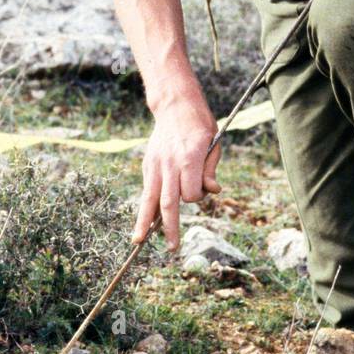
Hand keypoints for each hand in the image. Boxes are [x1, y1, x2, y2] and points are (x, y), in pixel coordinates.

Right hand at [131, 93, 220, 250]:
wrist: (176, 105)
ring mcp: (156, 164)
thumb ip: (211, 170)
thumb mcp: (214, 143)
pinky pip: (147, 190)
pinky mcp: (148, 164)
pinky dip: (145, 207)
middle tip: (172, 247)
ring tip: (138, 241)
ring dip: (145, 222)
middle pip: (169, 202)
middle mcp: (170, 163)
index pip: (191, 193)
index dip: (198, 197)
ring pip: (149, 199)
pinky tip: (142, 222)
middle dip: (169, 227)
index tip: (203, 190)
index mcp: (190, 158)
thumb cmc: (200, 125)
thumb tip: (213, 191)